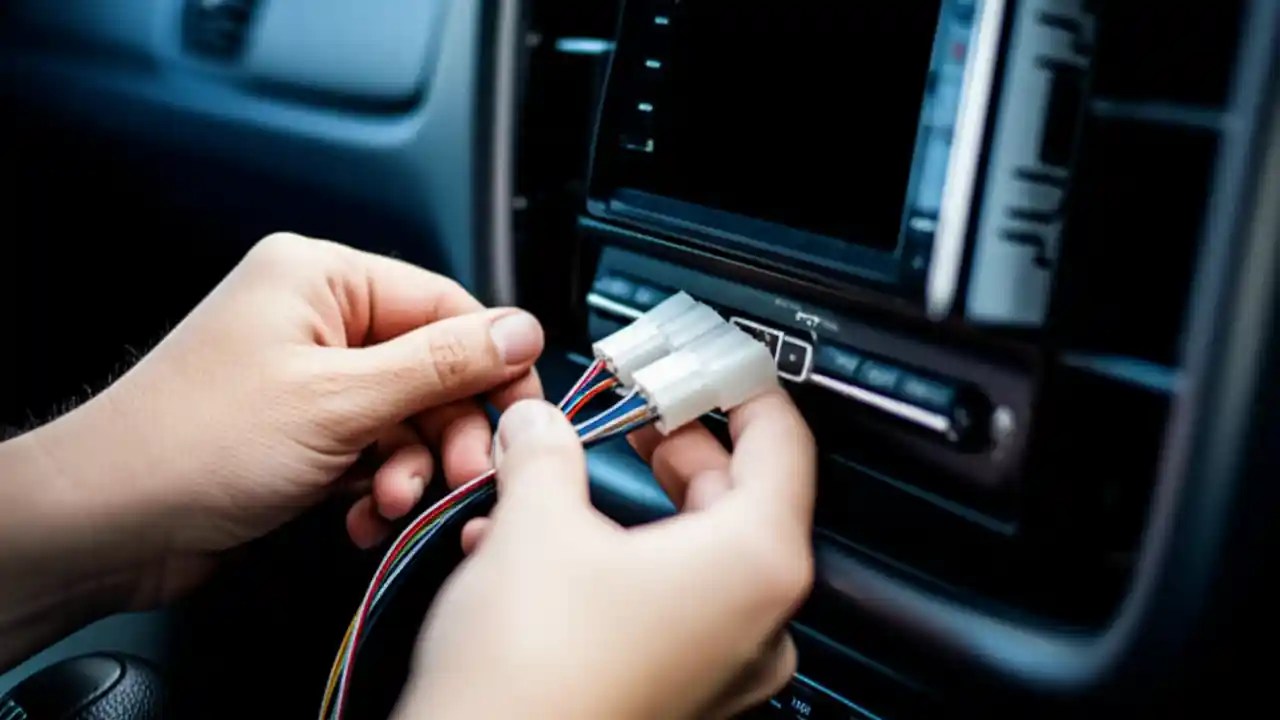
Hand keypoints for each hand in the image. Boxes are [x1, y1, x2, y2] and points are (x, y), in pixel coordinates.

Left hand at [7, 232, 543, 614]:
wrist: (107, 524)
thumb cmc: (194, 444)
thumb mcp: (341, 400)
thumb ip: (443, 363)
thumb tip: (520, 331)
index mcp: (321, 277)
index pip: (445, 304)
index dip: (493, 361)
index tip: (523, 411)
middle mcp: (316, 318)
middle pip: (432, 367)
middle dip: (444, 430)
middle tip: (459, 474)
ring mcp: (308, 377)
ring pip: (406, 417)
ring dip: (408, 468)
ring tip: (388, 502)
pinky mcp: (302, 430)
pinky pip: (373, 450)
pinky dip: (377, 486)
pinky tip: (363, 516)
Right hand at [396, 391, 815, 719]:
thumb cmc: (530, 681)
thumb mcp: (534, 524)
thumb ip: (545, 450)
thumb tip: (536, 424)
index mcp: (754, 563)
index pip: (782, 438)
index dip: (739, 381)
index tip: (709, 354)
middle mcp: (755, 621)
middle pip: (737, 494)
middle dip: (673, 441)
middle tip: (631, 407)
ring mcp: (719, 667)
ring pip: (691, 552)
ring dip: (626, 503)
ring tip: (562, 474)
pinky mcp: (675, 694)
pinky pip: (661, 605)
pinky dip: (612, 563)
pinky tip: (540, 546)